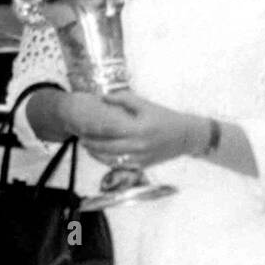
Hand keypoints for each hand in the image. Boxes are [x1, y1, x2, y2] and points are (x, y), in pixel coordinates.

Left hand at [73, 90, 204, 167]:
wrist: (185, 136)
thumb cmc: (164, 118)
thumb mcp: (146, 104)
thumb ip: (123, 99)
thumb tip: (102, 97)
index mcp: (138, 128)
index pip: (108, 129)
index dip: (92, 128)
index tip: (81, 125)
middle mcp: (138, 146)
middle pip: (106, 147)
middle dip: (90, 143)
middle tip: (80, 138)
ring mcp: (140, 158)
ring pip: (111, 159)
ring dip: (96, 154)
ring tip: (87, 147)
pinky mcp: (142, 166)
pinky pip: (120, 166)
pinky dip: (108, 161)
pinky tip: (101, 156)